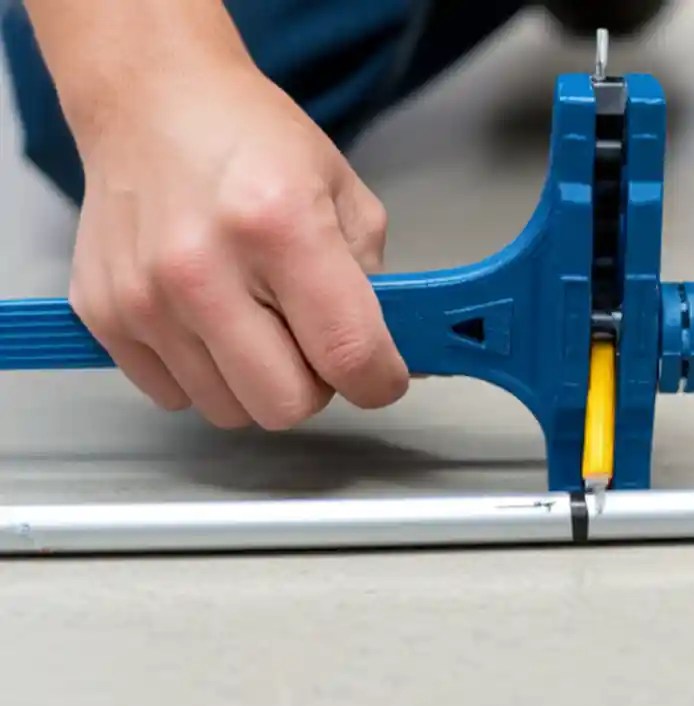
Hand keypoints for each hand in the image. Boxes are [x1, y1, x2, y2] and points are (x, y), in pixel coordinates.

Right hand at [67, 62, 409, 429]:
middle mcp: (203, 268)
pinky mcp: (104, 315)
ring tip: (257, 321)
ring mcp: (145, 298)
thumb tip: (385, 358)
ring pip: (230, 411)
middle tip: (313, 341)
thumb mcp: (344, 192)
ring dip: (257, 381)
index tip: (383, 376)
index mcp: (281, 227)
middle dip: (315, 385)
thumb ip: (372, 281)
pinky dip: (204, 375)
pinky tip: (210, 320)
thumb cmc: (252, 141)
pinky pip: (174, 397)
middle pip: (286, 405)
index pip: (348, 354)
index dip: (379, 381)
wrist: (152, 101)